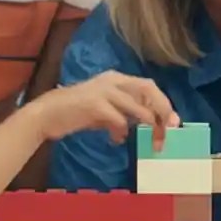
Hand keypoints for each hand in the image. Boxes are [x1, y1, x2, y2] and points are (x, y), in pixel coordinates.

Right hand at [27, 71, 179, 145]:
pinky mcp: (94, 105)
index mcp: (116, 78)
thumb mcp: (105, 110)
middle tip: (169, 130)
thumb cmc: (76, 113)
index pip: (148, 86)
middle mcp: (112, 80)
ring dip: (148, 126)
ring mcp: (103, 91)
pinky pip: (119, 120)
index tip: (174, 123)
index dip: (163, 103)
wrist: (46, 114)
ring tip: (152, 141)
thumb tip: (147, 125)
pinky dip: (122, 132)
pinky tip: (115, 140)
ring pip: (138, 106)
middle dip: (163, 110)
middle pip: (148, 89)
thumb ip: (125, 113)